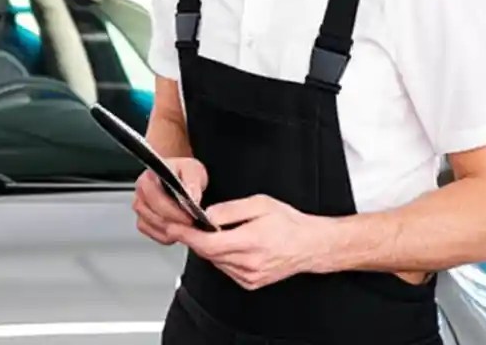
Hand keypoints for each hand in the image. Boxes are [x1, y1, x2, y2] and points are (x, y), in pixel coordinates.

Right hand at [133, 157, 207, 244]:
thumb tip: (191, 196)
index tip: (189, 216)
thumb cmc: (183, 171)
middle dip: (173, 222)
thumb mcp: (192, 170)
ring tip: (185, 228)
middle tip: (190, 225)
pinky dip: (164, 236)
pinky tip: (177, 231)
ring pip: (150, 225)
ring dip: (169, 230)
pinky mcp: (144, 220)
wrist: (181, 177)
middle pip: (151, 214)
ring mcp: (141, 207)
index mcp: (149, 178)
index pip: (155, 197)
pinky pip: (151, 233)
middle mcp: (141, 193)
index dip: (172, 210)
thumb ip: (192, 182)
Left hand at [168, 195, 338, 290]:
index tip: (174, 227)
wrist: (310, 245)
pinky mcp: (250, 283)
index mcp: (251, 242)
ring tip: (215, 232)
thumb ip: (231, 209)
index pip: (208, 243)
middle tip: (187, 224)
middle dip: (195, 238)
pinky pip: (225, 268)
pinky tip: (230, 245)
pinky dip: (221, 256)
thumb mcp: (260, 204)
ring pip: (215, 261)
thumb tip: (207, 214)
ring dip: (209, 247)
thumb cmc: (289, 224)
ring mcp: (249, 276)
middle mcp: (249, 263)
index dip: (187, 235)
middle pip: (208, 253)